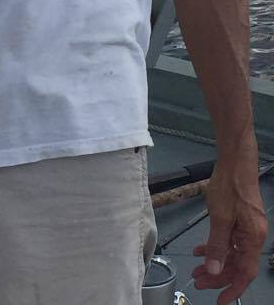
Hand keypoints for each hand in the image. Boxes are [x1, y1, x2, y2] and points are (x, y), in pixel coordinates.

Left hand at [191, 157, 266, 303]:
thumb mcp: (219, 218)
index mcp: (252, 238)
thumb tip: (215, 270)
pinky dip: (216, 245)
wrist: (235, 160)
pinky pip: (229, 239)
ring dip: (214, 261)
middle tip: (198, 282)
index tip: (220, 300)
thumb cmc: (230, 185)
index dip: (232, 289)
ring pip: (231, 252)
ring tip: (196, 268)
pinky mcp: (241, 219)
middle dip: (218, 275)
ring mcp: (247, 227)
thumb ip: (217, 245)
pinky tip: (201, 249)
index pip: (245, 273)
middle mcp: (253, 236)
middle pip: (237, 264)